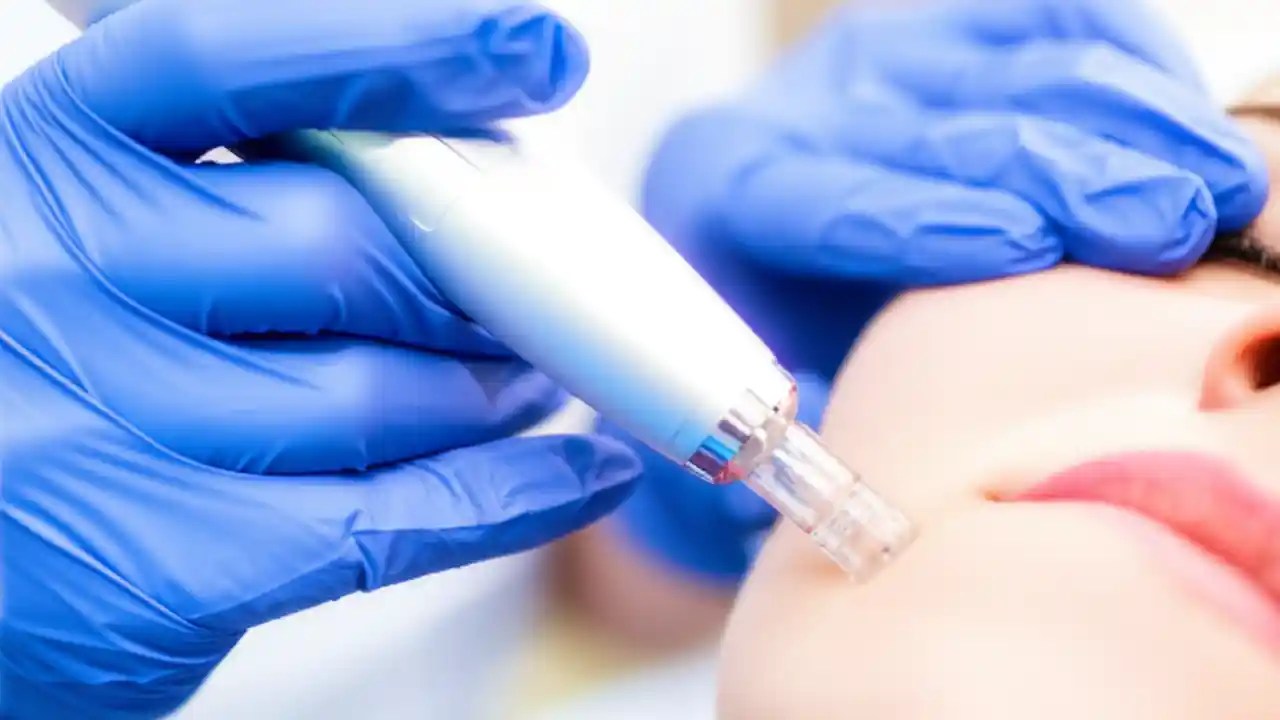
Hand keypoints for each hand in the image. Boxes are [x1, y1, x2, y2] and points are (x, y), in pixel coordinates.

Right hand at [0, 1, 637, 715]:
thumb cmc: (41, 380)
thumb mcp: (102, 240)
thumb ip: (235, 192)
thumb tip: (451, 161)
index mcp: (51, 157)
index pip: (236, 60)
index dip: (400, 47)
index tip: (533, 48)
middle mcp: (58, 272)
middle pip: (343, 245)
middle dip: (474, 278)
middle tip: (536, 293)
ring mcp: (108, 422)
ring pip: (380, 392)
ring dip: (492, 390)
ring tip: (529, 383)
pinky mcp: (170, 562)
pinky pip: (398, 514)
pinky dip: (517, 494)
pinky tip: (583, 473)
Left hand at [609, 0, 1268, 581]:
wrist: (767, 245)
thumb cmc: (769, 334)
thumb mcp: (739, 386)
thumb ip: (758, 430)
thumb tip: (763, 493)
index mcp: (726, 194)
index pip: (824, 202)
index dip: (924, 220)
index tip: (1025, 246)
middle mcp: (800, 111)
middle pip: (937, 129)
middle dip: (1062, 171)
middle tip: (1164, 223)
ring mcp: (877, 65)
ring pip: (1007, 68)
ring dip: (1124, 119)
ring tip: (1215, 177)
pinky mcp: (943, 36)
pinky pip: (1038, 24)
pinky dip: (1120, 61)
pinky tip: (1178, 110)